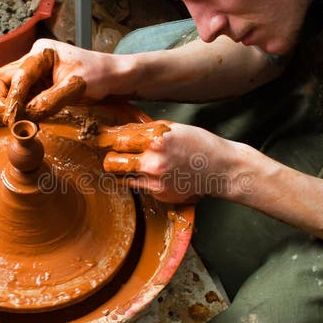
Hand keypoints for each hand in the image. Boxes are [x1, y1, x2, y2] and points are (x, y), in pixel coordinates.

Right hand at [0, 38, 113, 124]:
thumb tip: (25, 116)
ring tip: (21, 125)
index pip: (18, 76)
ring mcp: (34, 72)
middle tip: (11, 121)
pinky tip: (29, 122)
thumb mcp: (75, 88)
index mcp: (42, 52)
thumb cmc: (99, 75)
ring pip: (8, 89)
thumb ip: (48, 101)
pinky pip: (21, 98)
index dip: (13, 99)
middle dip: (2, 101)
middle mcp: (33, 59)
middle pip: (1, 78)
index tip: (14, 119)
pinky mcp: (38, 85)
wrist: (113, 76)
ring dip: (11, 108)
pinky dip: (21, 110)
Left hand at [102, 120, 232, 202]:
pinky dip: (143, 179)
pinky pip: (140, 186)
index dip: (107, 138)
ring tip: (140, 163)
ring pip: (122, 177)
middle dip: (111, 157)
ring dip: (126, 170)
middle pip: (111, 163)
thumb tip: (120, 130)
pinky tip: (159, 173)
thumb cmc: (199, 144)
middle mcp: (152, 163)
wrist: (220, 169)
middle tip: (115, 153)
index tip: (102, 138)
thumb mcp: (172, 128)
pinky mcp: (159, 194)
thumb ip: (145, 130)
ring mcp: (155, 182)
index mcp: (155, 141)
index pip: (117, 140)